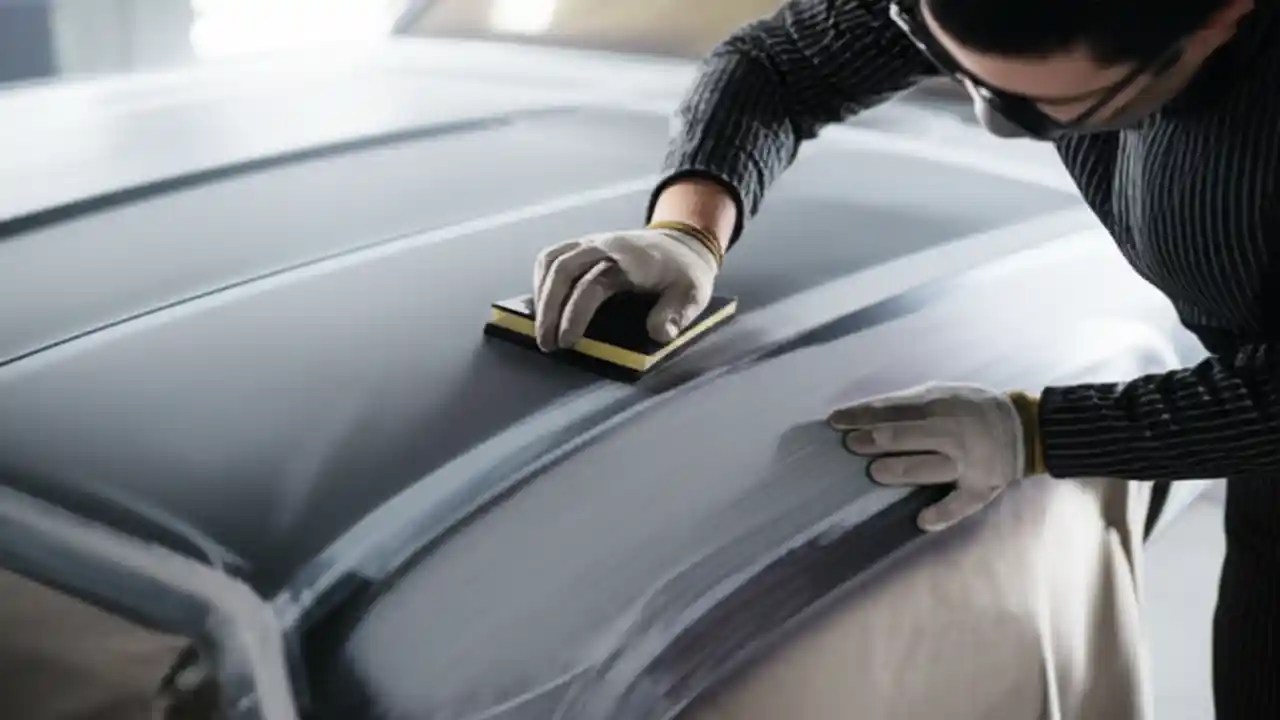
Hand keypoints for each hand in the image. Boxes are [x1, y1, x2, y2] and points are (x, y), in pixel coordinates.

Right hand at [532, 226, 718, 351]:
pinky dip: (542, 281)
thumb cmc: (684, 273)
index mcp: (629, 257)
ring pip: (551, 260)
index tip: (567, 342)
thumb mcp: (693, 294)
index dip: (575, 314)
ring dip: (542, 294)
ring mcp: (590, 242)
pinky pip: (552, 257)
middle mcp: (604, 245)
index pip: (591, 284)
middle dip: (549, 308)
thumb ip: (677, 313)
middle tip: (546, 343)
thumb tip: (659, 334)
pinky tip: (544, 306)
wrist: (682, 244)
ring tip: (541, 328)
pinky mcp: (582, 245)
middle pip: (562, 269)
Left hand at [827, 383, 1041, 531]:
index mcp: (941, 405)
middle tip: (851, 444)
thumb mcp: (944, 393)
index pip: (892, 409)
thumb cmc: (972, 409)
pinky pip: (961, 503)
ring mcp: (968, 461)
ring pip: (929, 467)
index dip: (862, 415)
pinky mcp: (981, 486)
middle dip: (874, 439)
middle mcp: (953, 432)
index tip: (836, 420)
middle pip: (906, 436)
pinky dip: (943, 513)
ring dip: (899, 470)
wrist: (1025, 428)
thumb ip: (910, 404)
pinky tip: (922, 521)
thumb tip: (868, 413)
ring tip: (875, 473)